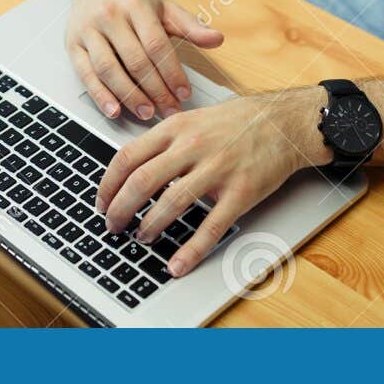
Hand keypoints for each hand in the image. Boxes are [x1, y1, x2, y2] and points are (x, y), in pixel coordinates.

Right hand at [66, 0, 224, 120]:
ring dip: (129, 95)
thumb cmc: (132, 2)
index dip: (172, 72)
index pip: (157, 44)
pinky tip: (115, 110)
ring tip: (147, 113)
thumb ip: (190, 26)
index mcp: (137, 6)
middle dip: (155, 90)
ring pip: (108, 69)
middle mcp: (110, 16)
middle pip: (135, 60)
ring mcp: (88, 31)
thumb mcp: (164, 8)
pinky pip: (86, 74)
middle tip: (170, 110)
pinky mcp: (72, 45)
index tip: (184, 93)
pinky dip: (100, 95)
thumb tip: (217, 39)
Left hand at [96, 88, 329, 275]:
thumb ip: (164, 140)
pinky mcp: (240, 192)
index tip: (101, 202)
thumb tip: (131, 167)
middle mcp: (192, 147)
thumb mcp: (193, 119)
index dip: (108, 185)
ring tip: (141, 238)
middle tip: (113, 226)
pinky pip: (211, 226)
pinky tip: (178, 264)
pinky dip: (191, 250)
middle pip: (142, 182)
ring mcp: (216, 169)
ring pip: (171, 204)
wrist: (282, 121)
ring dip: (149, 226)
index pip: (127, 157)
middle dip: (120, 210)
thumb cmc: (238, 121)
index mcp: (176, 128)